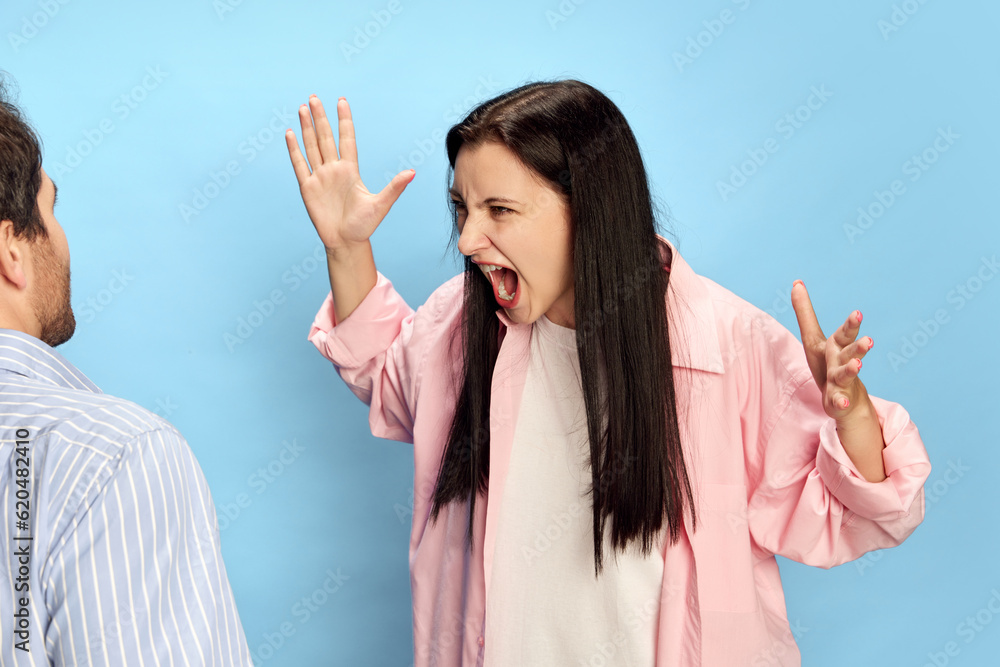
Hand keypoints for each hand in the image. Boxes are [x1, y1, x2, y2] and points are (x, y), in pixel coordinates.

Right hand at [285, 95, 414, 249]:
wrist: (346, 242)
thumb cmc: (364, 226)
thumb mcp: (381, 205)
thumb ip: (394, 187)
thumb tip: (412, 173)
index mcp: (351, 171)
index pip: (346, 139)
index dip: (344, 120)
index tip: (341, 101)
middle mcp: (334, 170)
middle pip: (326, 138)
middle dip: (320, 118)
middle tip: (314, 97)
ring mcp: (320, 178)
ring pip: (312, 147)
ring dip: (307, 128)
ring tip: (303, 108)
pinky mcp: (307, 188)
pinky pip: (300, 165)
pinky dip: (295, 150)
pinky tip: (291, 133)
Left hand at [790, 279, 874, 419]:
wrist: (845, 400)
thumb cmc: (827, 364)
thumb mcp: (813, 339)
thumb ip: (805, 312)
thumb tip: (795, 282)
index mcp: (836, 346)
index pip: (843, 333)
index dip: (851, 324)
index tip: (858, 313)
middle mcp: (841, 361)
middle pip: (849, 351)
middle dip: (858, 346)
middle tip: (868, 341)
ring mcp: (842, 382)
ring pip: (845, 374)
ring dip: (851, 369)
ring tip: (857, 364)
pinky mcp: (838, 399)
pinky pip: (838, 401)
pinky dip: (840, 401)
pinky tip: (842, 403)